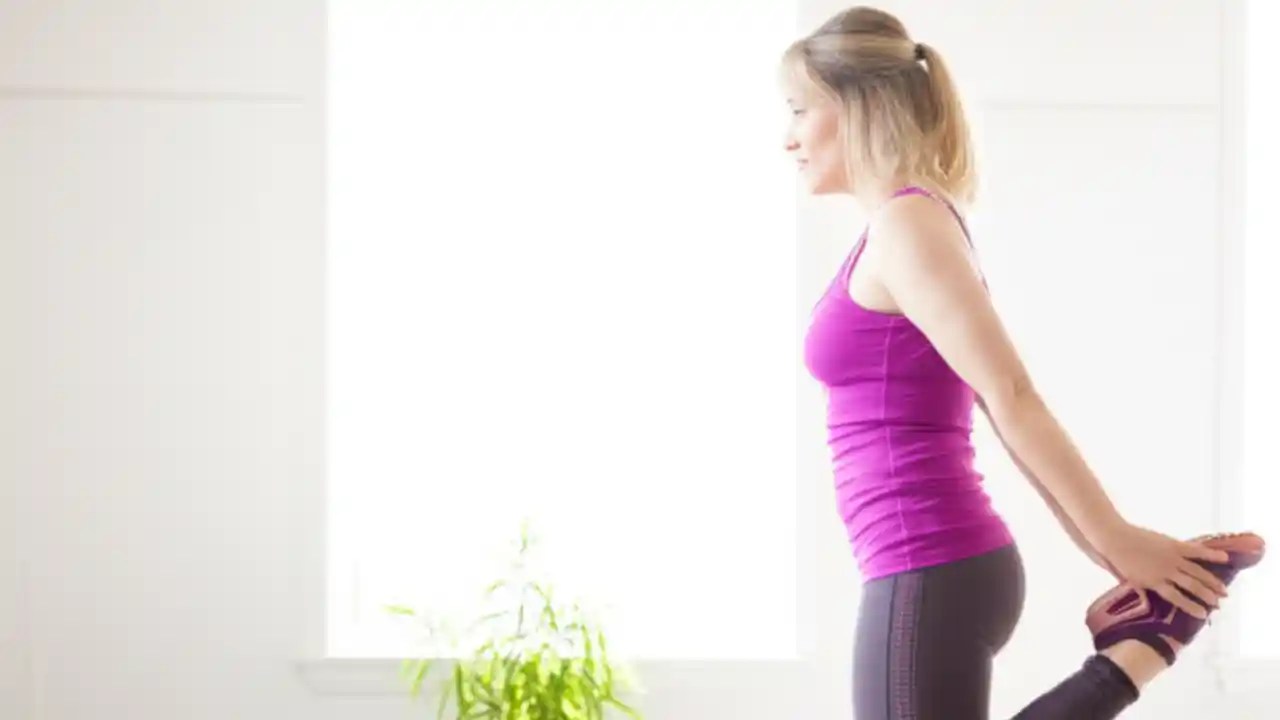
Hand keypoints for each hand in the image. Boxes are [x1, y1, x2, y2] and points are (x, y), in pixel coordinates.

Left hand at [1096, 523, 1230, 618]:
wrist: (1113, 537)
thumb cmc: (1117, 560)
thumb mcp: (1129, 580)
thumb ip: (1143, 589)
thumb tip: (1149, 602)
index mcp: (1153, 583)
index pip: (1177, 599)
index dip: (1191, 607)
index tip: (1203, 615)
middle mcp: (1166, 572)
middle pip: (1191, 586)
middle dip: (1207, 596)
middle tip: (1219, 605)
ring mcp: (1171, 557)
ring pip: (1197, 571)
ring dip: (1212, 582)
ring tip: (1224, 591)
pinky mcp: (1173, 544)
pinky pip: (1195, 550)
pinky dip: (1210, 553)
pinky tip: (1225, 558)